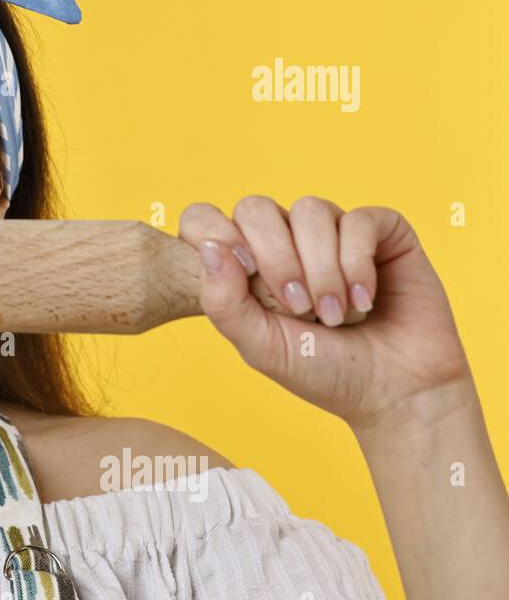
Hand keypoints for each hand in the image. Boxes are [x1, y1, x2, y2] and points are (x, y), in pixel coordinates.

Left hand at [179, 196, 473, 428]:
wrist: (396, 391)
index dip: (214, 233)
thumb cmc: (324, 370)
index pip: (204, 219)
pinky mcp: (381, 232)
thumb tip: (207, 246)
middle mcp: (285, 240)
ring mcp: (332, 232)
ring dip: (321, 269)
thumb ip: (223, 301)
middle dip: (275, 259)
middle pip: (256, 208)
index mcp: (245, 264)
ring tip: (335, 315)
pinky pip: (359, 219)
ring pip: (309, 211)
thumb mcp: (261, 346)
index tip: (244, 273)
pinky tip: (364, 300)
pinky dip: (358, 262)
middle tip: (299, 309)